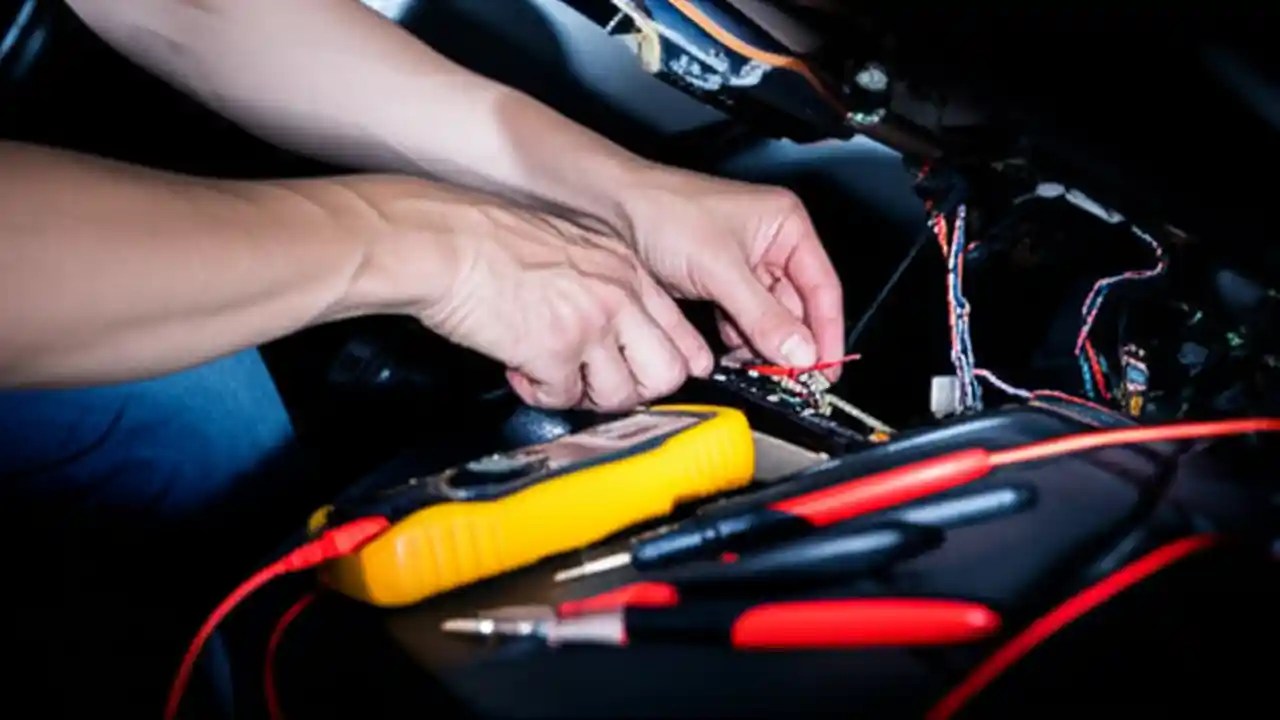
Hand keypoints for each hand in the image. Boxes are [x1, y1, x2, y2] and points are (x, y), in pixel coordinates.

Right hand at [405, 188, 712, 410]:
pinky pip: (564, 399)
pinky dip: (540, 393)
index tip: (647, 377)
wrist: (443, 242)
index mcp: (625, 268)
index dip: (666, 366)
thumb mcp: (570, 250)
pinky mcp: (554, 350)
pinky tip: (520, 369)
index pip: (681, 333)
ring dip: (584, 396)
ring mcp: (591, 323)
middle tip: (597, 383)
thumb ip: (603, 287)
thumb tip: (617, 336)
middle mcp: (618, 294)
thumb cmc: (490, 243)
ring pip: (621, 396)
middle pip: (668, 373)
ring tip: (552, 375)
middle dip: (634, 391)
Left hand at [622, 168, 845, 377]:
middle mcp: (772, 242)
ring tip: (757, 369)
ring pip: (768, 317)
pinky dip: (739, 339)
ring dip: (762, 344)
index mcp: (786, 224)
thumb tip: (802, 354)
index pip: (823, 288)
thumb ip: (764, 316)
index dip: (827, 332)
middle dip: (791, 344)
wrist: (611, 209)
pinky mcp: (719, 281)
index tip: (827, 371)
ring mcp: (745, 263)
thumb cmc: (666, 215)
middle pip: (797, 306)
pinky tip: (731, 355)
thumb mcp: (720, 270)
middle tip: (791, 380)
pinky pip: (742, 318)